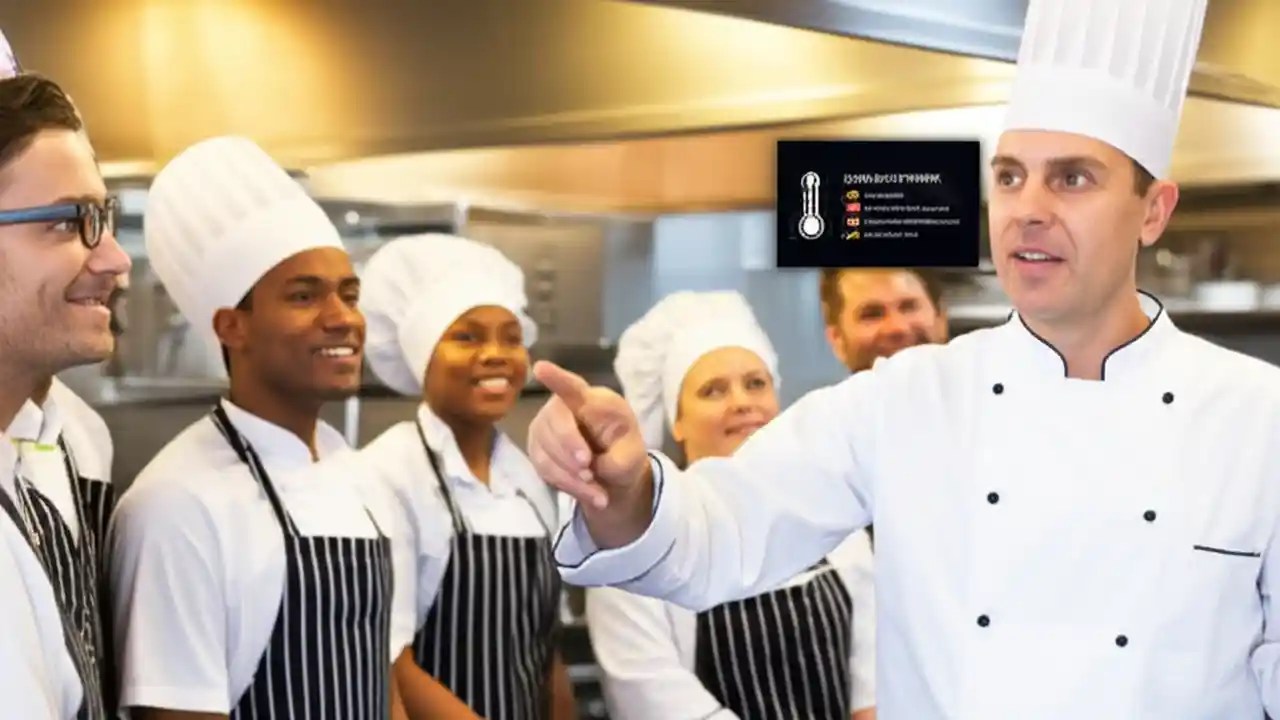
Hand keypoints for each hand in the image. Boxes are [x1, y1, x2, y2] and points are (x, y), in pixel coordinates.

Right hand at [528, 360, 648, 510]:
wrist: (612, 475)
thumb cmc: (624, 452)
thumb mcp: (632, 455)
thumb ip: (616, 458)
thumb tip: (589, 467)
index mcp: (593, 401)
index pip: (572, 387)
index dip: (555, 378)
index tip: (540, 368)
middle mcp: (563, 408)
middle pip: (554, 422)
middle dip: (569, 449)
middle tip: (589, 471)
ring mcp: (546, 428)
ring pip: (545, 450)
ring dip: (571, 477)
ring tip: (599, 494)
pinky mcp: (538, 449)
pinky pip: (544, 468)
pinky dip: (567, 485)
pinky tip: (589, 493)